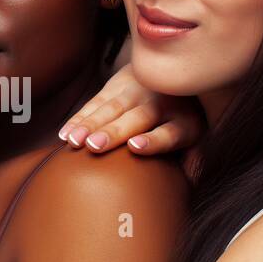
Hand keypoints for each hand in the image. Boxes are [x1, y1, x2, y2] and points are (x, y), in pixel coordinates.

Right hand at [56, 62, 203, 164]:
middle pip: (136, 120)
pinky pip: (95, 102)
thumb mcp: (196, 136)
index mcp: (183, 123)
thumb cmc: (181, 118)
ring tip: (74, 141)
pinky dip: (79, 118)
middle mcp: (160, 104)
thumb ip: (194, 161)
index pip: (169, 134)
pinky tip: (66, 134)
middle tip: (94, 146)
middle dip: (114, 132)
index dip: (153, 141)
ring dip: (90, 125)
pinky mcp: (116, 85)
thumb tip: (186, 190)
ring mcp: (137, 92)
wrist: (172, 72)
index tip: (135, 146)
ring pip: (111, 109)